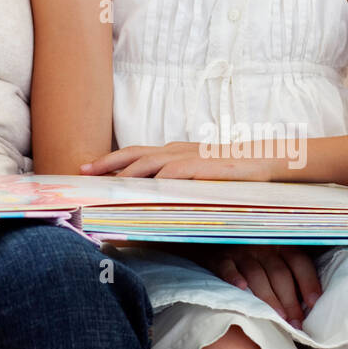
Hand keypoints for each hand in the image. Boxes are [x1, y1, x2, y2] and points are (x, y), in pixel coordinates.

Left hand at [82, 142, 282, 181]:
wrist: (262, 160)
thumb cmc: (228, 172)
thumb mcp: (197, 174)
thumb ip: (175, 182)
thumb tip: (151, 197)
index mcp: (172, 152)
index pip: (134, 154)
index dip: (109, 161)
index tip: (86, 169)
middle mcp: (175, 151)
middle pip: (134, 155)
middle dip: (107, 164)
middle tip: (84, 173)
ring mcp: (189, 157)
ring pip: (150, 163)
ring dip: (126, 173)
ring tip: (106, 184)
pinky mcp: (204, 167)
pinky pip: (176, 174)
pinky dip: (159, 182)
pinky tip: (146, 191)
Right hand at [204, 243, 321, 328]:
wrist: (216, 239)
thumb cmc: (254, 258)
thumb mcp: (275, 259)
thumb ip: (290, 276)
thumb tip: (309, 306)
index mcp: (280, 245)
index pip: (299, 262)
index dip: (308, 282)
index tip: (314, 304)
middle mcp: (262, 247)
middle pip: (279, 273)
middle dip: (290, 301)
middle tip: (295, 323)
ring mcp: (240, 252)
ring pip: (256, 274)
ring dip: (268, 297)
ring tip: (277, 317)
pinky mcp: (220, 258)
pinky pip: (227, 267)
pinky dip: (233, 277)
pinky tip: (241, 288)